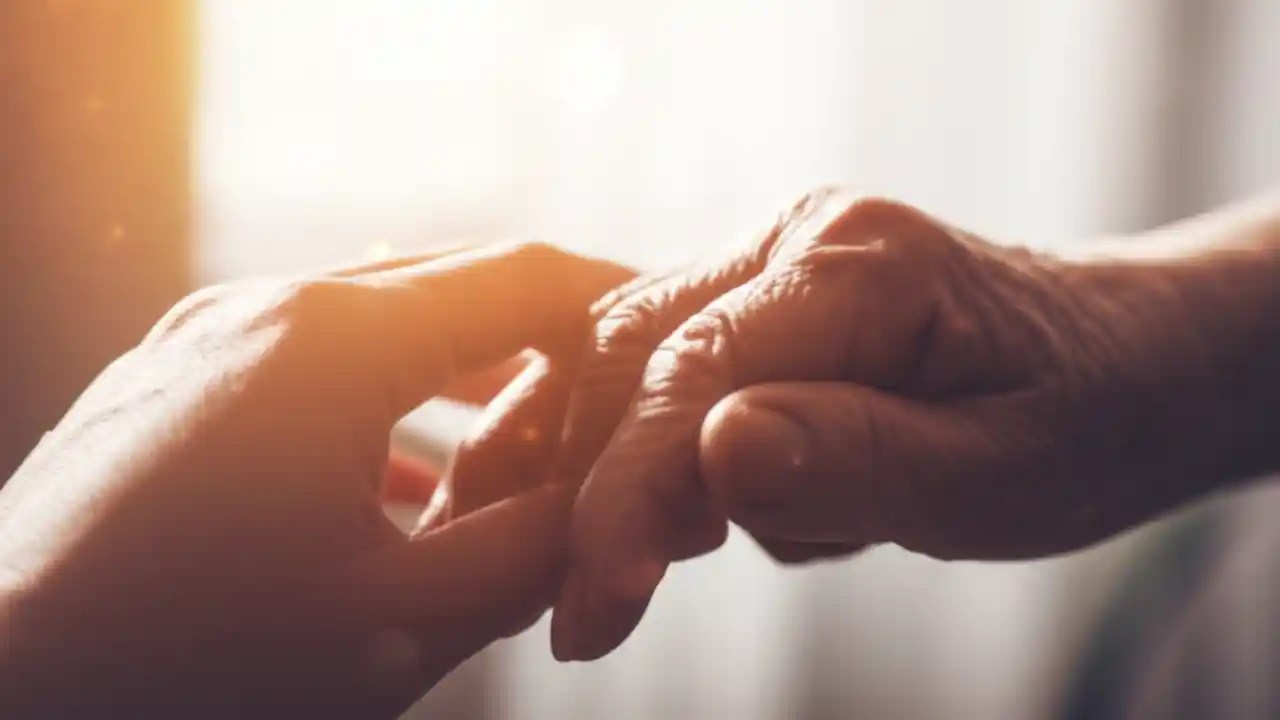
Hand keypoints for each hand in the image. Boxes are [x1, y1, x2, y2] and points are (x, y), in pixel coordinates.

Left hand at [0, 243, 629, 716]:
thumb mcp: (400, 619)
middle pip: (448, 284)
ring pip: (374, 322)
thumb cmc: (188, 670)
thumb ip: (533, 550)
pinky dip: (379, 404)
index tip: (663, 340)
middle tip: (603, 405)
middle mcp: (260, 309)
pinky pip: (303, 362)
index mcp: (331, 341)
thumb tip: (616, 504)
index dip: (609, 302)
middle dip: (537, 343)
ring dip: (456, 376)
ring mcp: (197, 339)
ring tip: (514, 454)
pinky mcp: (162, 385)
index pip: (519, 276)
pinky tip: (405, 486)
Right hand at [542, 189, 1279, 659]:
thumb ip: (862, 459)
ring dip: (629, 471)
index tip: (594, 607)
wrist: (1125, 364)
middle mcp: (797, 234)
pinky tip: (732, 510)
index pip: (696, 371)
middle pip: (633, 352)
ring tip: (689, 559)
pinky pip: (668, 368)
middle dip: (602, 487)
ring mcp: (771, 258)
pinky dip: (662, 454)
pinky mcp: (760, 297)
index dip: (627, 492)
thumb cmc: (1085, 419)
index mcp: (862, 261)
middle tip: (597, 615)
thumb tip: (718, 450)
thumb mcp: (1003, 474)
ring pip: (633, 361)